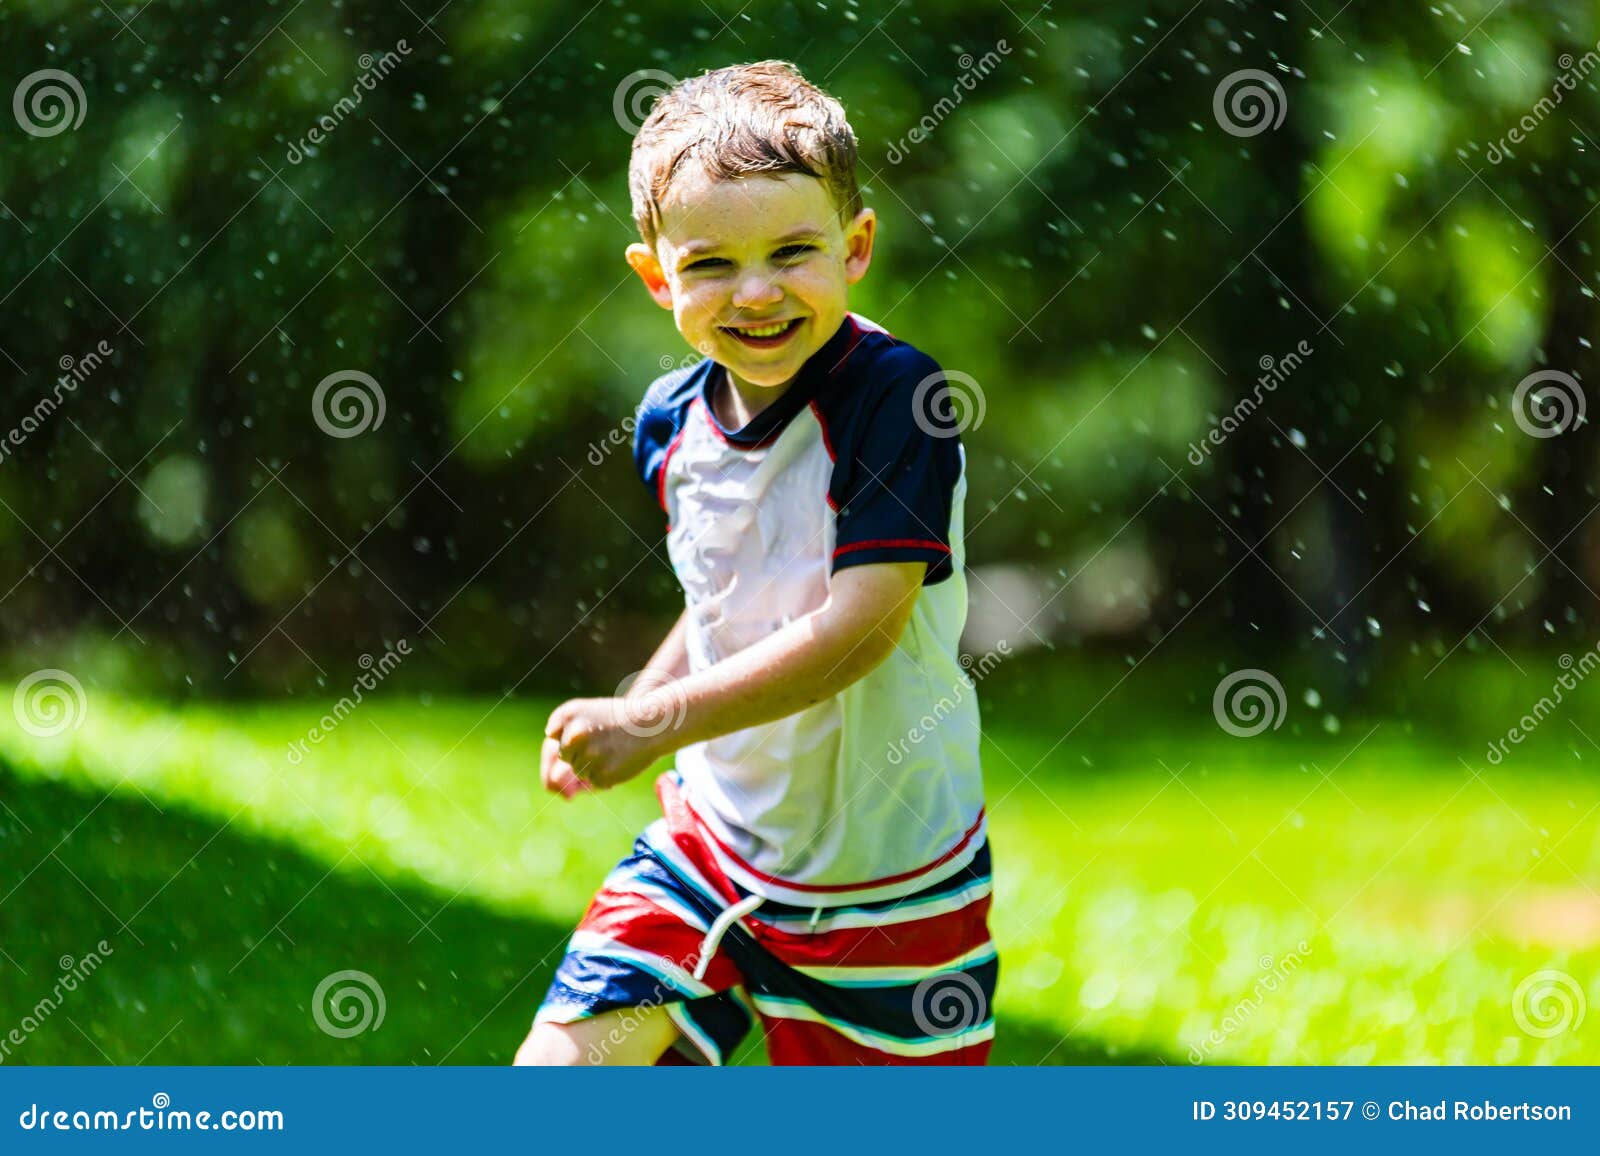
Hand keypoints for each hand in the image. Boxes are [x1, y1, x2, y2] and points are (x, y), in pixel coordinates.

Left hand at [540, 696, 672, 796]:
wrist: (652, 725)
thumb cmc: (616, 717)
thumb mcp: (584, 710)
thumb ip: (560, 722)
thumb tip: (548, 740)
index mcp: (569, 716)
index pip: (554, 737)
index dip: (573, 735)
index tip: (591, 727)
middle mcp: (575, 736)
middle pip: (566, 756)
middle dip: (581, 751)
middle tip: (603, 740)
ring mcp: (589, 757)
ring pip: (579, 771)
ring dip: (593, 764)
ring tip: (613, 749)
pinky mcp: (601, 775)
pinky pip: (594, 781)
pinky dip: (606, 775)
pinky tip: (619, 760)